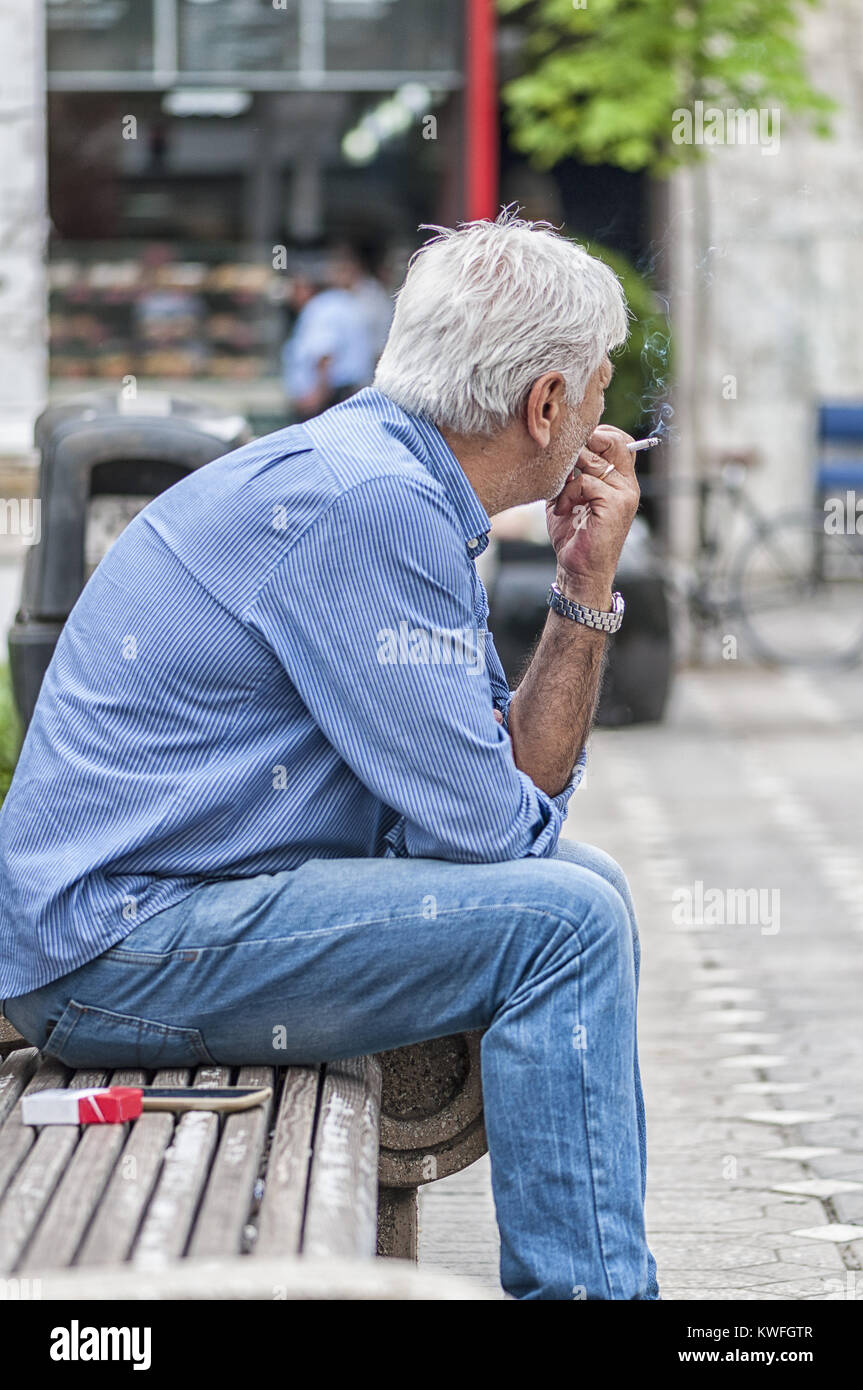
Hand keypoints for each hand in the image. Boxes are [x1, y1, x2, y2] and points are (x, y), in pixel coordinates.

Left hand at [546, 425, 639, 607]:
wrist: (580, 570)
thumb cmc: (573, 535)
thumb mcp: (569, 495)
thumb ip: (569, 471)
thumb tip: (557, 447)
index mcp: (620, 479)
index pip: (617, 440)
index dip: (593, 437)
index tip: (570, 454)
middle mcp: (627, 483)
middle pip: (611, 441)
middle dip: (581, 448)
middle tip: (563, 470)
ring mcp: (624, 493)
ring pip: (592, 460)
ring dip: (567, 475)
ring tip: (560, 498)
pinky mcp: (615, 504)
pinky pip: (585, 482)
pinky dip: (567, 493)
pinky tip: (562, 510)